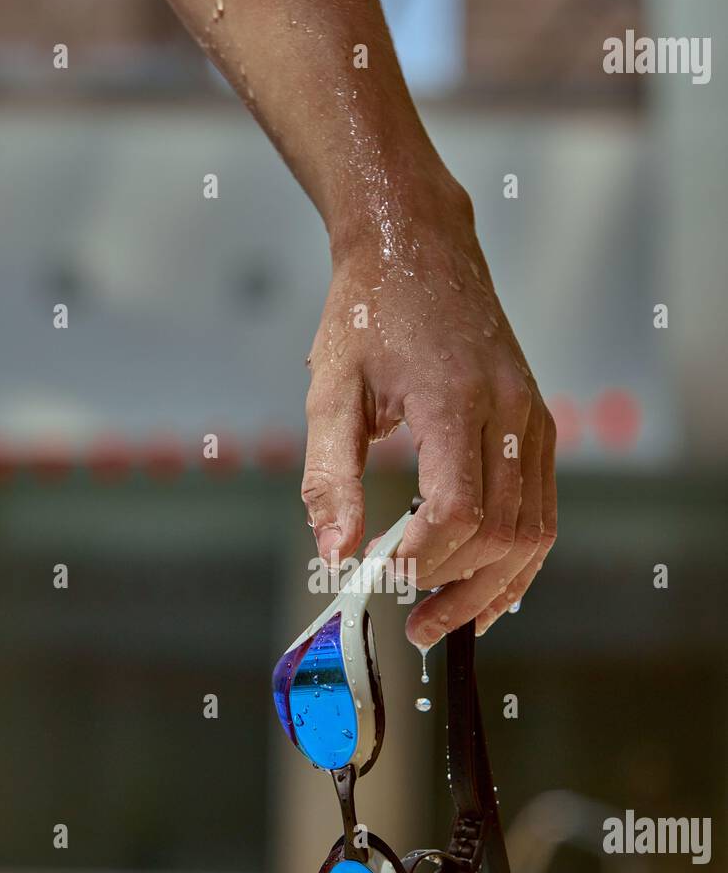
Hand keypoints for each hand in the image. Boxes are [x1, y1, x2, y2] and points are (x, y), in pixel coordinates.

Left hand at [301, 182, 556, 645]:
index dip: (423, 557)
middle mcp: (509, 412)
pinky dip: (519, 559)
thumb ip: (329, 478)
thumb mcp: (330, 391)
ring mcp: (533, 419)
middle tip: (413, 626)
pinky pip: (544, 510)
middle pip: (502, 533)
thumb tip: (336, 556)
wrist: (419, 246)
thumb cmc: (368, 314)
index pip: (456, 509)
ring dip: (492, 588)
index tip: (383, 576)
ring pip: (535, 532)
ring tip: (447, 623)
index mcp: (454, 400)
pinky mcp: (539, 425)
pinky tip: (488, 590)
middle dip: (455, 589)